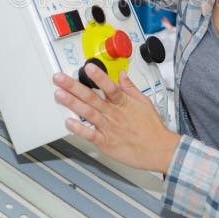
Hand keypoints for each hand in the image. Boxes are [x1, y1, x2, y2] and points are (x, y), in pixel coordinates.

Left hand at [53, 63, 180, 173]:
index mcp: (123, 103)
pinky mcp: (106, 143)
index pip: (109, 86)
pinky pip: (90, 135)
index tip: (87, 67)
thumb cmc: (152, 128)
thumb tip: (122, 74)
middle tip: (60, 79)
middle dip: (74, 86)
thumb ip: (130, 88)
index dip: (98, 77)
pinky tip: (69, 122)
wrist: (159, 150)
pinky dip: (79, 129)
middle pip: (92, 97)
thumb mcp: (144, 102)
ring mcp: (109, 128)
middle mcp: (114, 114)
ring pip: (88, 113)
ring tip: (59, 94)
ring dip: (72, 103)